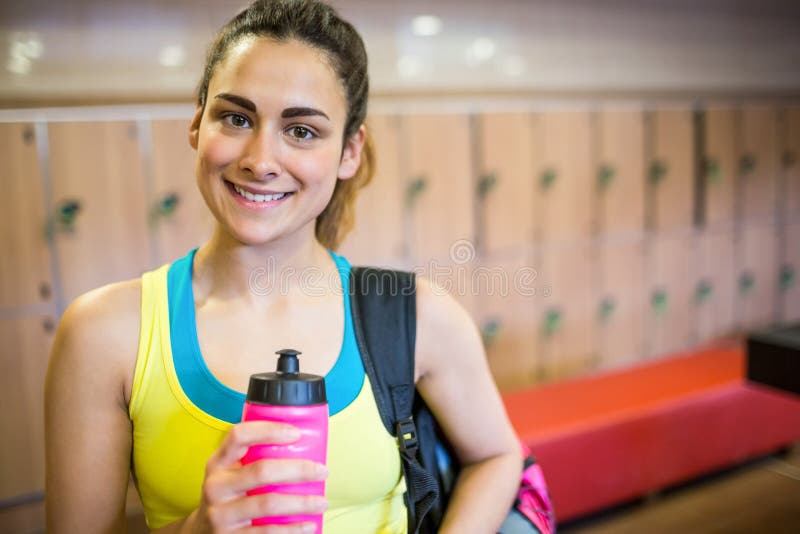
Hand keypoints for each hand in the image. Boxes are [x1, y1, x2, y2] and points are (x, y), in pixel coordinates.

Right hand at [187, 421, 327, 532]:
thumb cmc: (227, 496)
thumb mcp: (229, 473)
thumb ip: (251, 458)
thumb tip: (301, 442)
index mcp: (217, 463)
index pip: (239, 436)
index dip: (269, 430)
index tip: (297, 433)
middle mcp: (216, 486)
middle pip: (262, 471)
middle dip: (299, 469)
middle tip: (322, 471)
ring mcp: (220, 514)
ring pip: (268, 503)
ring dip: (302, 503)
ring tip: (322, 501)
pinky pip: (267, 532)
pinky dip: (292, 529)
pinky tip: (308, 524)